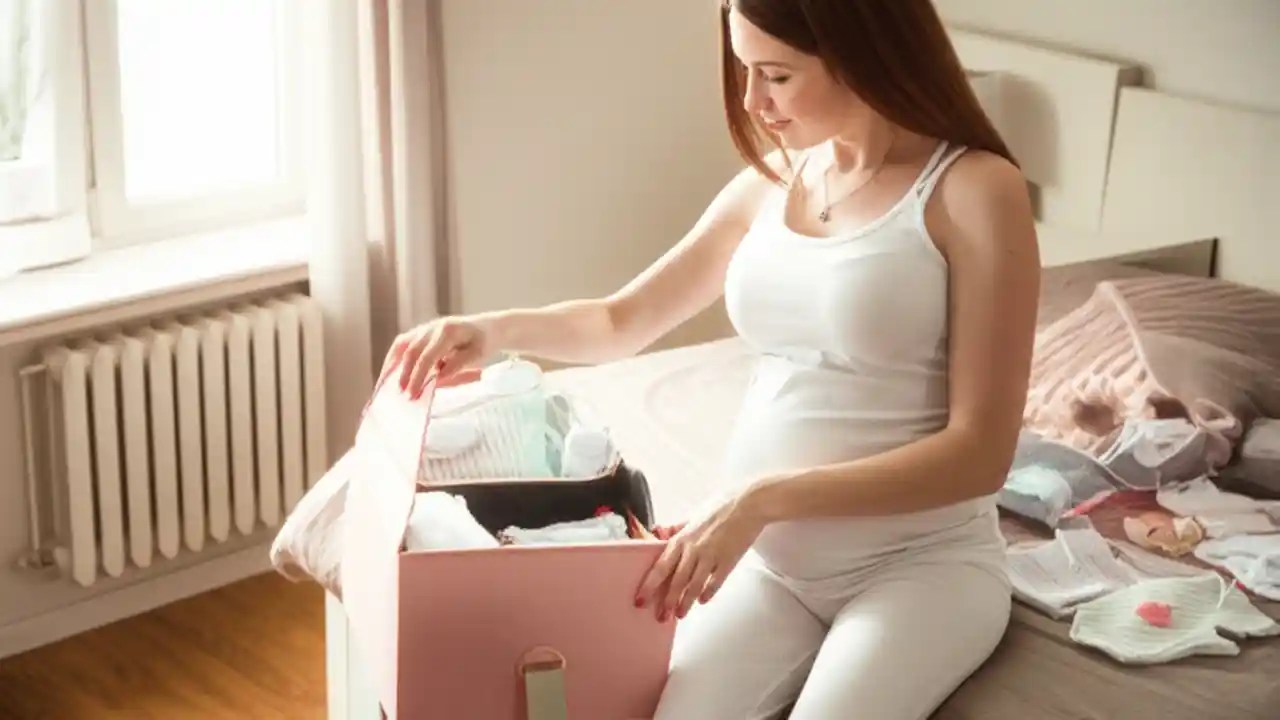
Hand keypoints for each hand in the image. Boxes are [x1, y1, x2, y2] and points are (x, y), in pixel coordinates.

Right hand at [379, 316, 494, 398]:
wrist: (487, 328)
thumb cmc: (483, 344)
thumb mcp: (477, 356)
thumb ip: (457, 366)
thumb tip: (436, 378)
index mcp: (448, 331)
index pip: (427, 356)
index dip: (418, 377)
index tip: (413, 394)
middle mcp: (432, 327)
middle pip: (411, 351)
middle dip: (405, 375)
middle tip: (402, 397)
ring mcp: (424, 328)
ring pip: (402, 346)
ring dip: (393, 367)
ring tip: (386, 387)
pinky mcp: (419, 333)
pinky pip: (402, 345)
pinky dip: (393, 360)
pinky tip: (387, 375)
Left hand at [635, 492, 764, 621]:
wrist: (748, 505)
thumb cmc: (721, 506)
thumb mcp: (693, 515)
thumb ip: (677, 528)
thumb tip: (660, 532)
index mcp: (682, 538)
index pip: (660, 567)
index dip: (649, 586)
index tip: (641, 600)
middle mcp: (694, 549)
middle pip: (676, 581)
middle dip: (667, 602)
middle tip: (661, 617)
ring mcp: (711, 556)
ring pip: (694, 585)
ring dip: (685, 602)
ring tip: (680, 614)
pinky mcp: (728, 561)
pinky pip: (715, 582)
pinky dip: (708, 593)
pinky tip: (702, 601)